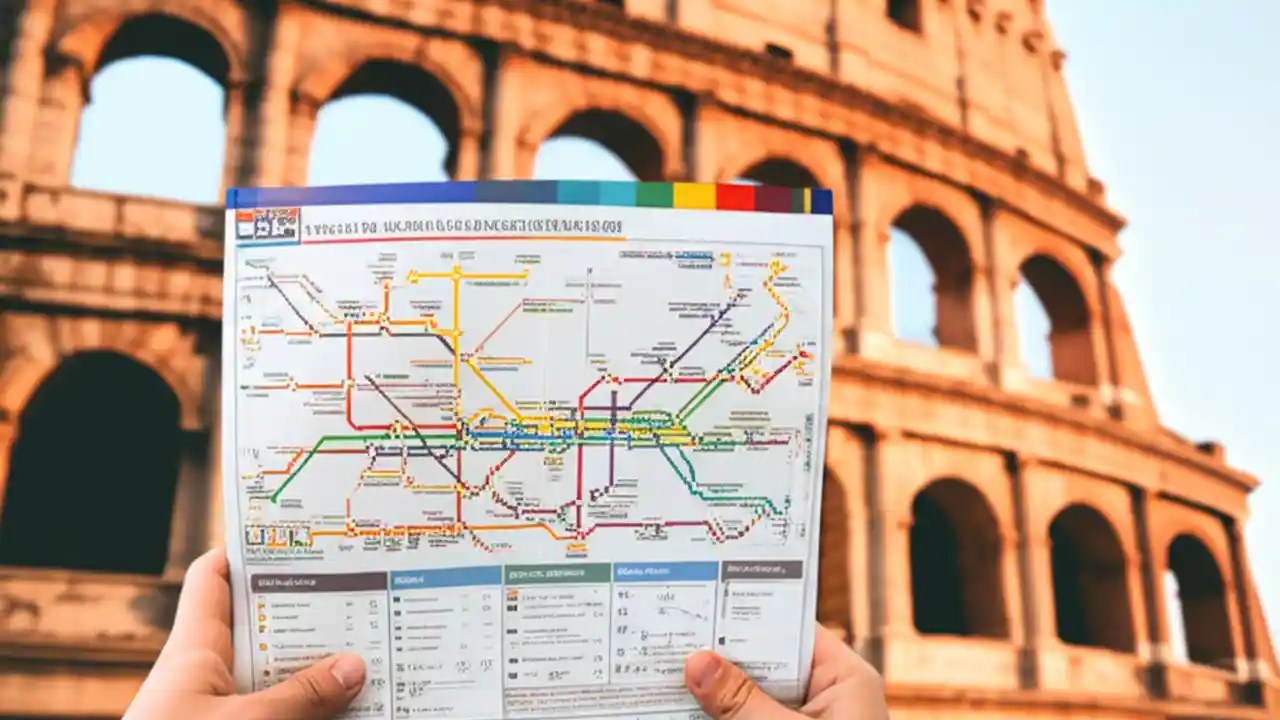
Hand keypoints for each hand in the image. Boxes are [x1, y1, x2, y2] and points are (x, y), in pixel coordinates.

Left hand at [124, 549, 367, 719]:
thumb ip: (300, 695)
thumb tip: (354, 665)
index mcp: (194, 648)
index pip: (215, 577)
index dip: (252, 550)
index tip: (305, 536)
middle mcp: (205, 673)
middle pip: (263, 627)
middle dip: (312, 616)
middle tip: (367, 598)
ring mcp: (216, 710)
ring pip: (276, 678)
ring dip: (318, 670)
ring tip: (374, 655)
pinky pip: (276, 713)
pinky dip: (310, 711)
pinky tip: (352, 709)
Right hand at [683, 625, 887, 718]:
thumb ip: (742, 703)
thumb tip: (697, 663)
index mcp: (844, 679)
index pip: (790, 628)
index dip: (746, 612)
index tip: (699, 600)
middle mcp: (828, 696)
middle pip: (766, 661)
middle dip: (721, 654)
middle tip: (670, 636)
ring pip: (752, 696)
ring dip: (714, 691)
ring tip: (663, 672)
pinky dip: (722, 717)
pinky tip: (681, 708)